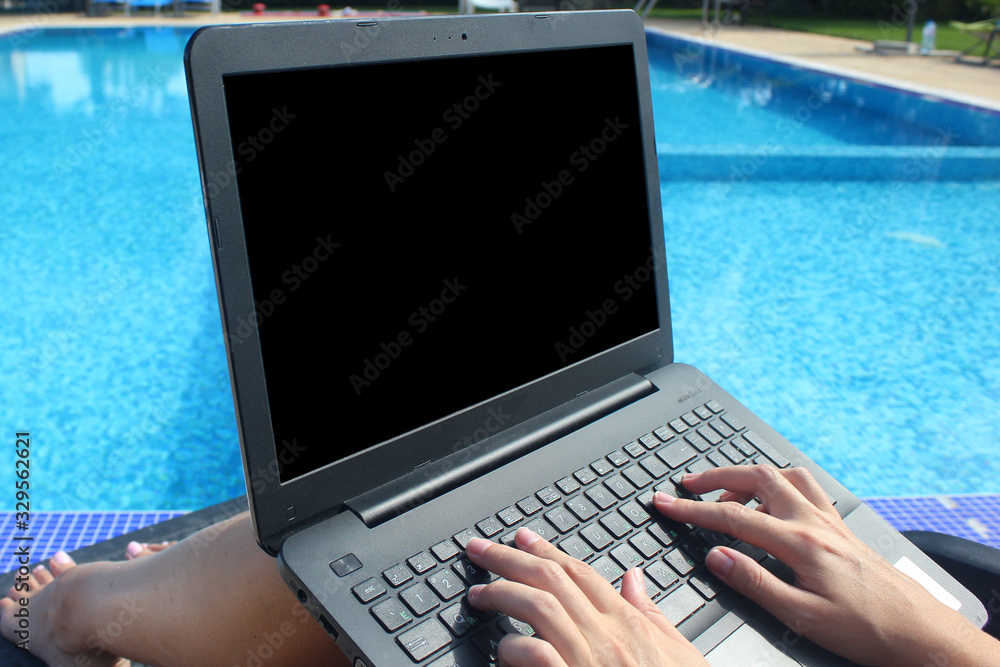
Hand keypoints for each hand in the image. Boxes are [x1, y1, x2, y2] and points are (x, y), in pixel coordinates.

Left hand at [464, 530, 707, 666]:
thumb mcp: (678, 653)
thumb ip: (651, 614)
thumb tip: (633, 579)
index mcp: (628, 624)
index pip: (580, 573)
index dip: (547, 550)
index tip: (520, 538)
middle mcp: (606, 636)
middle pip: (552, 580)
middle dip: (509, 559)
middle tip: (479, 550)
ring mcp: (588, 660)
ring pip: (539, 607)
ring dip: (502, 594)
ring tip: (478, 595)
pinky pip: (535, 655)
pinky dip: (514, 647)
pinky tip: (502, 648)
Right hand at [656, 464, 992, 665]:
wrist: (919, 632)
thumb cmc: (865, 630)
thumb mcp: (802, 617)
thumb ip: (755, 583)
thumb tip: (716, 556)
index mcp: (799, 544)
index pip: (732, 517)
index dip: (691, 509)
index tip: (664, 503)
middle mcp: (814, 522)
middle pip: (755, 478)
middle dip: (715, 476)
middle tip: (687, 484)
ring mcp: (830, 520)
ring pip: (783, 475)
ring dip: (748, 475)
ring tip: (727, 490)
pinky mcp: (842, 526)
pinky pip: (807, 486)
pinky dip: (781, 480)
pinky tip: (775, 497)